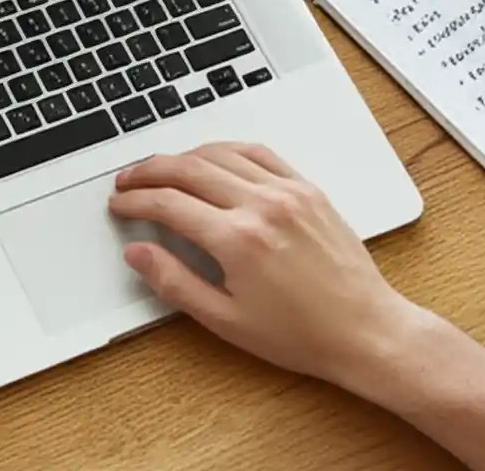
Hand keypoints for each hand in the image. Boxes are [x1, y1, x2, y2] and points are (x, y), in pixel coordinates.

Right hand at [109, 143, 422, 385]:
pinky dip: (226, 150)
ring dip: (183, 156)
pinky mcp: (308, 189)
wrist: (365, 330)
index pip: (168, 204)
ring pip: (220, 153)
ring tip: (162, 168)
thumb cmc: (301, 334)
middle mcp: (262, 206)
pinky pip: (259, 153)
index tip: (119, 205)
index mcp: (237, 240)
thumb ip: (174, 282)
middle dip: (149, 171)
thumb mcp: (225, 320)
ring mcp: (288, 192)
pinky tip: (211, 158)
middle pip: (187, 169)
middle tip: (128, 181)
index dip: (135, 201)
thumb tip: (138, 252)